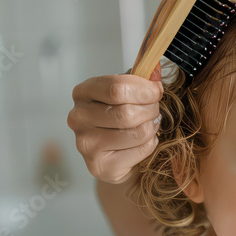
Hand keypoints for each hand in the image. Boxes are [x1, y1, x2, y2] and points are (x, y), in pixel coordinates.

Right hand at [67, 63, 163, 184]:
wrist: (117, 155)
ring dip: (152, 127)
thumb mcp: (129, 93)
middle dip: (151, 110)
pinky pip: (140, 150)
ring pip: (136, 132)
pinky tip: (143, 142)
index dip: (144, 89)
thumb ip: (142, 80)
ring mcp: (85, 144)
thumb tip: (155, 70)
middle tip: (155, 111)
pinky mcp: (98, 165)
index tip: (156, 91)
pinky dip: (150, 144)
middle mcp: (78, 118)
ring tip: (150, 126)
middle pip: (127, 112)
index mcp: (83, 93)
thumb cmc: (122, 118)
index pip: (116, 87)